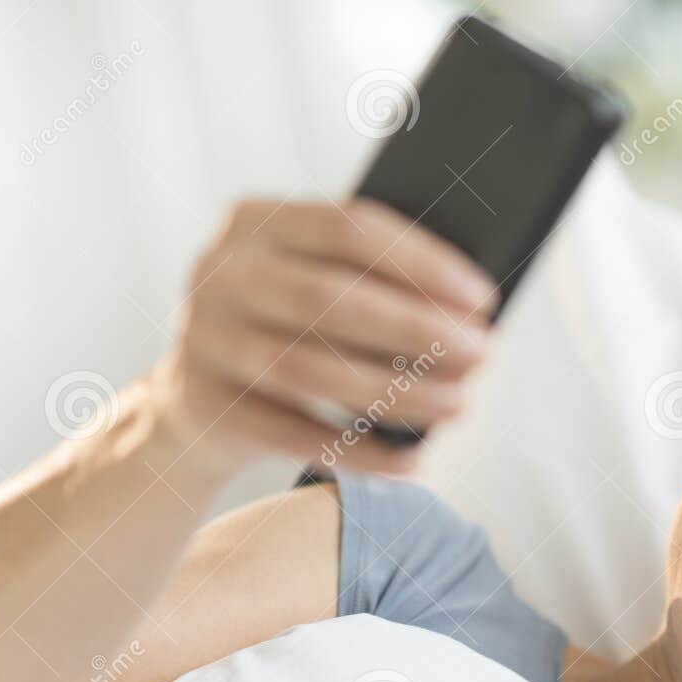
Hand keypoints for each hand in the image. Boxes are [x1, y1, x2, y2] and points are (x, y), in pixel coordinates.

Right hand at [149, 198, 498, 473]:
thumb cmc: (287, 331)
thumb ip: (370, 279)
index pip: (350, 228)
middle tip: (481, 355)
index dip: (424, 264)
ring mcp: (206, 339)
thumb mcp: (311, 283)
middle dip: (417, 330)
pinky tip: (414, 460)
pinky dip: (361, 452)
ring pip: (312, 370)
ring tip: (460, 405)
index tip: (484, 300)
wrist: (197, 402)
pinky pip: (295, 435)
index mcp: (255, 221)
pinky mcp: (206, 405)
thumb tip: (469, 312)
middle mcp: (220, 272)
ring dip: (399, 393)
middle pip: (330, 298)